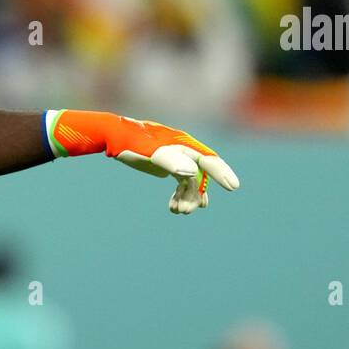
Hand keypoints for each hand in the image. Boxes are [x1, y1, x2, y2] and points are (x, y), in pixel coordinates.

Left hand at [48, 110, 239, 213]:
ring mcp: (177, 157)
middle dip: (196, 194)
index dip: (222, 173)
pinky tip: (173, 207)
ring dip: (187, 198)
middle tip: (185, 211)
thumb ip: (171, 161)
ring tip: (177, 211)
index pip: (208, 160)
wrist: (114, 137)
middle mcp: (184, 150)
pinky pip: (181, 182)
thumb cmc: (132, 143)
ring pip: (190, 182)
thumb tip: (192, 172)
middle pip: (200, 175)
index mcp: (184, 145)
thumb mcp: (151, 153)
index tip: (234, 187)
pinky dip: (180, 195)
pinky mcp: (167, 164)